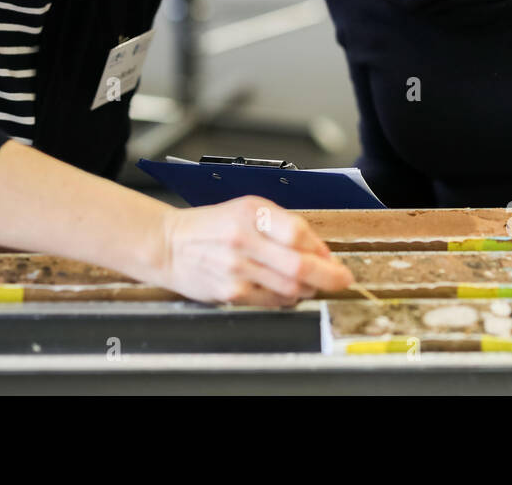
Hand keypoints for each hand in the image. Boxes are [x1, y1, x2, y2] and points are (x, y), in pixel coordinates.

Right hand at [157, 196, 354, 304]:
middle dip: (329, 277)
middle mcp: (243, 239)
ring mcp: (236, 268)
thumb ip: (284, 226)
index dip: (322, 249)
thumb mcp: (248, 210)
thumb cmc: (212, 226)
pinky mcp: (230, 292)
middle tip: (342, 280)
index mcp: (251, 213)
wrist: (169, 245)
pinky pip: (272, 302)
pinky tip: (283, 291)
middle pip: (299, 265)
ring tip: (307, 283)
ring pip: (290, 288)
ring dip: (308, 288)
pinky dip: (286, 299)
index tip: (332, 259)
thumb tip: (321, 252)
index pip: (299, 232)